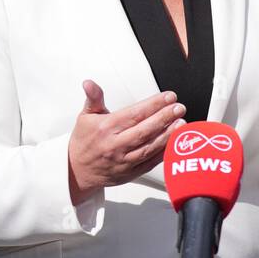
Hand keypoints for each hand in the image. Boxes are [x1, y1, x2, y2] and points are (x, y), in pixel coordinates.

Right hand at [67, 80, 185, 204]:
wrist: (77, 172)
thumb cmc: (84, 141)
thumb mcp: (85, 116)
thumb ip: (93, 98)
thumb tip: (89, 83)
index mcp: (106, 128)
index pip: (135, 113)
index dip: (154, 104)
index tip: (169, 96)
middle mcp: (116, 145)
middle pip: (145, 130)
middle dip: (165, 117)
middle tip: (179, 108)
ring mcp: (124, 161)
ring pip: (149, 147)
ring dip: (168, 135)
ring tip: (181, 123)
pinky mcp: (130, 173)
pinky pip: (150, 163)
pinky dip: (163, 153)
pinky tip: (175, 142)